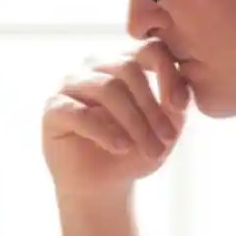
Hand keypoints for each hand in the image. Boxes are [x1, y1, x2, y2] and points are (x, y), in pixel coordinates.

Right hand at [42, 41, 190, 199]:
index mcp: (125, 63)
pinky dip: (105, 132)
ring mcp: (71, 84)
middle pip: (128, 69)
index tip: (181, 106)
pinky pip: (80, 112)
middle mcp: (96, 66)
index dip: (168, 74)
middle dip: (152, 107)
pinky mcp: (54, 108)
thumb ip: (174, 108)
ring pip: (107, 88)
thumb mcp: (164, 131)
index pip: (150, 49)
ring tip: (150, 150)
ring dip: (134, 122)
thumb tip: (179, 94)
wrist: (102, 185)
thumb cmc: (134, 152)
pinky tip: (121, 148)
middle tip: (168, 139)